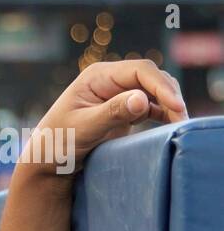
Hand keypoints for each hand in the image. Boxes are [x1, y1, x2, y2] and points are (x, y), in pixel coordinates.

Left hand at [27, 59, 188, 174]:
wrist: (49, 160)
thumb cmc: (58, 142)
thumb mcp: (83, 128)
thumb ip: (112, 113)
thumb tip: (142, 99)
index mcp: (98, 76)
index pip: (139, 70)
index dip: (160, 85)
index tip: (175, 105)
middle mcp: (111, 80)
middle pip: (152, 79)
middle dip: (170, 96)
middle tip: (181, 120)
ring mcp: (120, 94)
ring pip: (156, 92)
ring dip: (170, 105)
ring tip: (179, 126)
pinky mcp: (126, 110)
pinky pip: (154, 106)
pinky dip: (165, 114)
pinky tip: (172, 126)